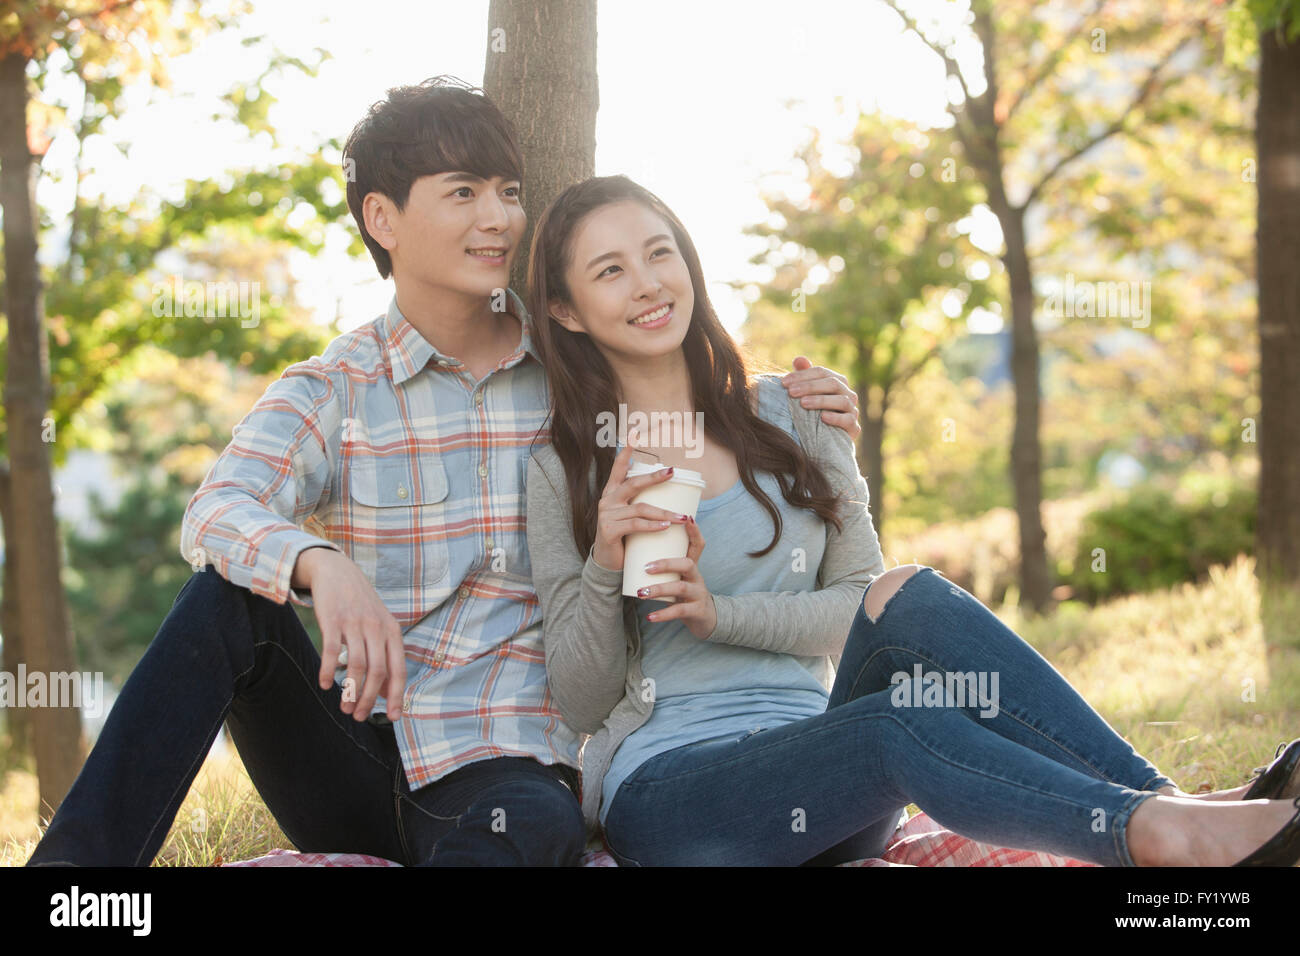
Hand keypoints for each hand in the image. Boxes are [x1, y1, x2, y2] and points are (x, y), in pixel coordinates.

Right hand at [293, 547, 405, 721]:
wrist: (337, 571)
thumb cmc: (360, 606)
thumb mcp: (380, 627)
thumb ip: (385, 656)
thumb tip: (388, 693)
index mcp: (392, 632)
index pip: (398, 670)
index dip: (397, 696)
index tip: (393, 717)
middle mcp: (377, 628)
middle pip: (378, 671)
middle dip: (370, 699)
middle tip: (359, 717)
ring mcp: (355, 623)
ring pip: (356, 665)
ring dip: (350, 691)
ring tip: (344, 707)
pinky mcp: (333, 620)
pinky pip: (331, 651)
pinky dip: (329, 671)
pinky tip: (325, 685)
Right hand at [591, 433, 692, 571]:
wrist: (606, 563)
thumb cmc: (623, 537)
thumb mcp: (629, 516)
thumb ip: (640, 503)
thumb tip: (667, 493)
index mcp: (612, 493)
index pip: (618, 469)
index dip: (626, 453)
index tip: (634, 435)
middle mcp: (607, 500)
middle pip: (633, 484)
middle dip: (654, 477)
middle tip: (672, 472)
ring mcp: (607, 515)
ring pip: (640, 508)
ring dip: (664, 513)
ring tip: (682, 517)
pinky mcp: (609, 531)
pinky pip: (635, 525)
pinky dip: (652, 526)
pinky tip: (665, 527)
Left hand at [636, 517, 716, 639]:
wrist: (705, 619)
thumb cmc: (684, 593)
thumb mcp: (679, 576)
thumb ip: (664, 562)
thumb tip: (637, 543)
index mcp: (692, 566)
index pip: (697, 545)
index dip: (694, 531)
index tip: (686, 519)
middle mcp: (697, 577)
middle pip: (687, 564)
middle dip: (666, 563)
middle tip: (646, 567)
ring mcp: (698, 594)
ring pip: (680, 588)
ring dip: (659, 589)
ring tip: (641, 593)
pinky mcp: (696, 611)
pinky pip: (679, 611)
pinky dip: (663, 614)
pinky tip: (650, 616)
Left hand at [781, 355, 860, 440]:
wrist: (825, 440)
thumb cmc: (813, 412)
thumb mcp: (806, 394)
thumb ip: (803, 376)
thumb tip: (798, 359)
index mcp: (837, 381)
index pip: (821, 372)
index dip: (803, 375)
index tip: (784, 382)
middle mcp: (848, 393)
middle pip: (832, 383)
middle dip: (810, 386)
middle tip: (791, 392)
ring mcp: (852, 410)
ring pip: (842, 400)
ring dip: (821, 400)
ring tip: (803, 403)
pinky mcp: (854, 428)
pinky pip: (848, 420)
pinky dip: (836, 418)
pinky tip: (823, 417)